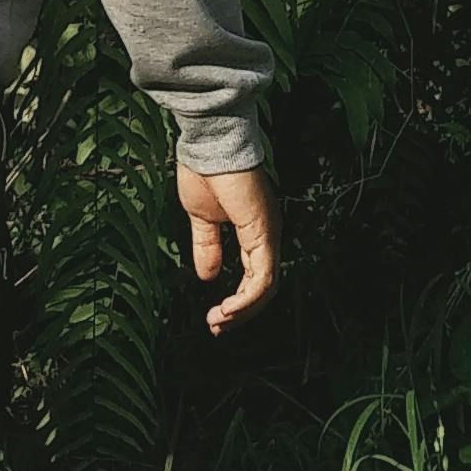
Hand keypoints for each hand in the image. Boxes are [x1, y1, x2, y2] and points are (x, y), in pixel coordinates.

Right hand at [177, 161, 279, 336]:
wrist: (210, 143)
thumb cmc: (205, 170)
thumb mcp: (202, 218)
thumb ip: (206, 247)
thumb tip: (208, 277)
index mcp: (254, 230)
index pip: (253, 275)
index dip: (236, 300)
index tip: (214, 316)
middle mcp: (267, 235)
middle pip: (263, 288)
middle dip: (240, 313)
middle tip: (216, 327)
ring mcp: (268, 234)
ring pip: (265, 288)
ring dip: (242, 311)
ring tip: (218, 322)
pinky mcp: (264, 234)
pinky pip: (262, 278)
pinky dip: (246, 299)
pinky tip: (227, 308)